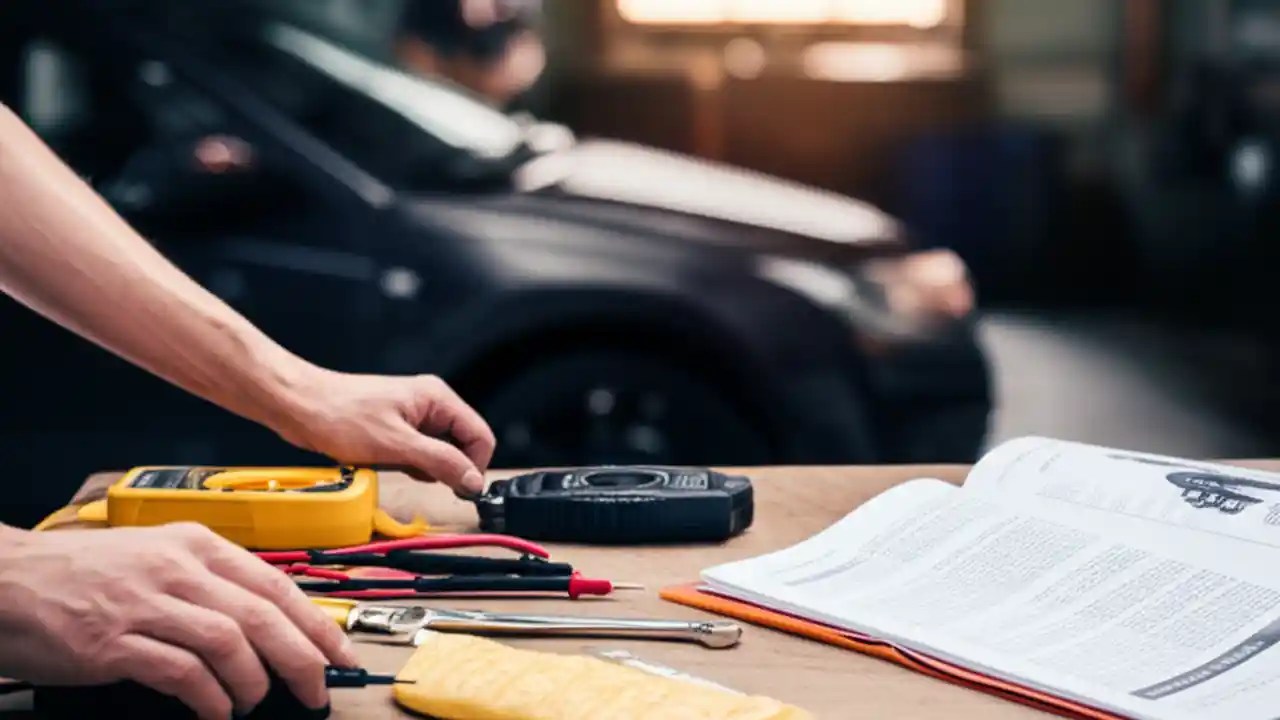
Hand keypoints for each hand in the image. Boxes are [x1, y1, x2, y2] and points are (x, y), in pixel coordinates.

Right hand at [0, 524, 357, 719]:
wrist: (7, 580)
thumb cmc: (83, 575)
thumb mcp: (157, 559)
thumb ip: (210, 585)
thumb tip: (268, 626)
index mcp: (195, 545)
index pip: (276, 583)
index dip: (317, 623)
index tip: (340, 653)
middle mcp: (178, 568)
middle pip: (264, 614)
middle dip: (302, 658)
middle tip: (317, 689)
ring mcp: (146, 603)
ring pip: (230, 642)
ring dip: (255, 681)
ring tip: (255, 701)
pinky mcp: (115, 642)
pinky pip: (182, 672)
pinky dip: (210, 696)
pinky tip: (217, 710)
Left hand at [276, 370, 496, 494]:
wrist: (297, 405)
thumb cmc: (340, 415)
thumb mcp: (396, 445)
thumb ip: (441, 462)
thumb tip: (473, 480)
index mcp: (437, 398)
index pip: (480, 436)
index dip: (474, 466)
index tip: (461, 490)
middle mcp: (430, 404)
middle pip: (462, 444)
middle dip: (448, 467)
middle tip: (422, 480)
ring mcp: (412, 417)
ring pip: (439, 452)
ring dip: (424, 468)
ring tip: (395, 464)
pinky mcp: (394, 429)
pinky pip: (416, 453)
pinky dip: (407, 465)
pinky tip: (385, 463)